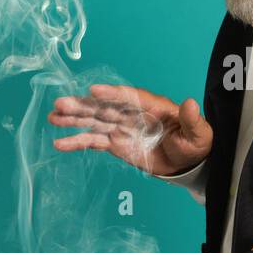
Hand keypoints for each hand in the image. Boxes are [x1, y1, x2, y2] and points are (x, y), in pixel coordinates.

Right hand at [48, 83, 212, 175]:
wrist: (186, 162)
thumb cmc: (194, 143)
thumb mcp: (199, 134)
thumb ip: (192, 120)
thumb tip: (190, 102)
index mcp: (152, 105)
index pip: (129, 97)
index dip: (111, 94)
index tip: (94, 90)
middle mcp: (132, 113)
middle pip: (104, 107)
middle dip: (83, 105)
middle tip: (61, 104)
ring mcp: (121, 127)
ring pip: (94, 121)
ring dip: (74, 119)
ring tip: (53, 117)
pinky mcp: (115, 143)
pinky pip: (93, 141)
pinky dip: (77, 142)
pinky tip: (60, 143)